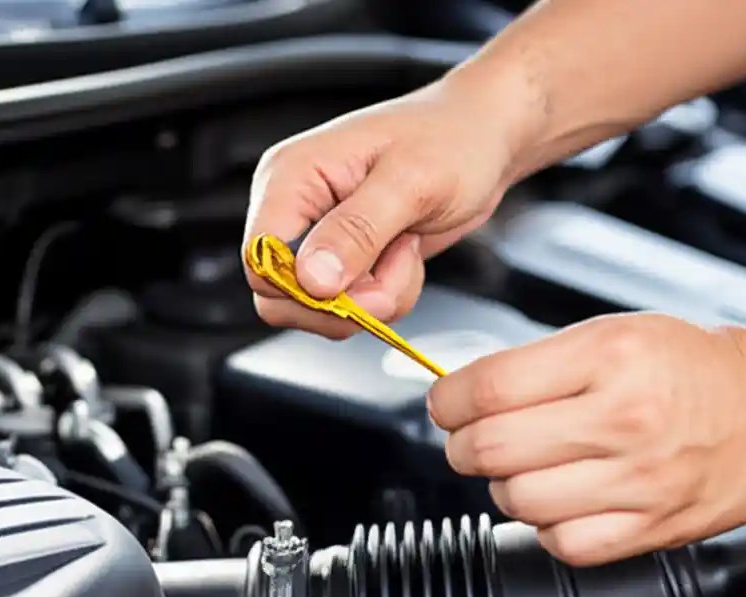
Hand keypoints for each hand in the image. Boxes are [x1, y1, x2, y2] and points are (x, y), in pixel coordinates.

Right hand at [242, 74, 539, 337]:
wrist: (486, 139)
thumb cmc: (453, 139)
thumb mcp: (410, 182)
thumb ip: (358, 230)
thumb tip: (311, 280)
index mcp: (290, 176)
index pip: (259, 258)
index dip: (300, 286)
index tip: (354, 283)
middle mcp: (295, 209)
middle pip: (282, 296)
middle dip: (345, 301)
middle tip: (395, 270)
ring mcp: (320, 237)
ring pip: (320, 309)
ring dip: (374, 299)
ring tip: (405, 253)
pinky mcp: (347, 259)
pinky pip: (351, 307)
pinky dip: (387, 296)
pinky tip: (406, 257)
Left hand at [427, 313, 745, 566]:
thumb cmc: (696, 367)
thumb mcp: (616, 332)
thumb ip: (540, 364)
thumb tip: (464, 395)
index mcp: (610, 354)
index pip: (489, 387)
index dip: (448, 401)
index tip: (446, 404)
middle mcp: (624, 416)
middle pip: (494, 448)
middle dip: (463, 446)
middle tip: (471, 439)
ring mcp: (641, 479)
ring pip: (519, 501)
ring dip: (503, 487)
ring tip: (524, 468)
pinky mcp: (654, 526)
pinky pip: (565, 543)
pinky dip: (546, 526)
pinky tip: (561, 500)